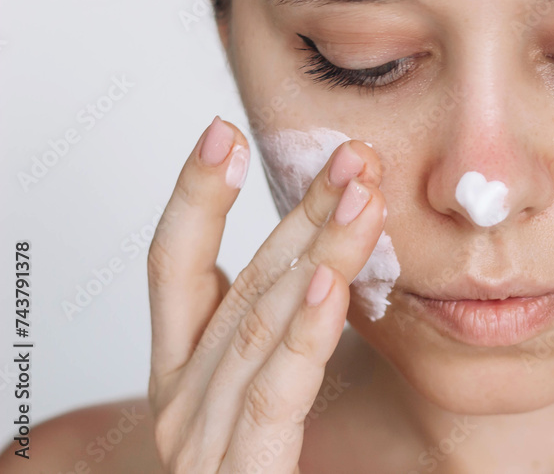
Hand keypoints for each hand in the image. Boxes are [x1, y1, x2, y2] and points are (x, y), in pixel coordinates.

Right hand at [146, 116, 385, 472]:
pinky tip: (334, 287)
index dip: (195, 197)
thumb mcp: (258, 400)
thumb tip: (337, 272)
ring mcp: (198, 443)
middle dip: (295, 212)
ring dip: (316, 252)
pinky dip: (304, 338)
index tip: (223, 133)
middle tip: (349, 154)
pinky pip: (273, 400)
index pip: (173, 267)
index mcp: (182, 375)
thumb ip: (283, 344)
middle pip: (238, 284)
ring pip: (260, 327)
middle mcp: (179, 400)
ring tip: (359, 193)